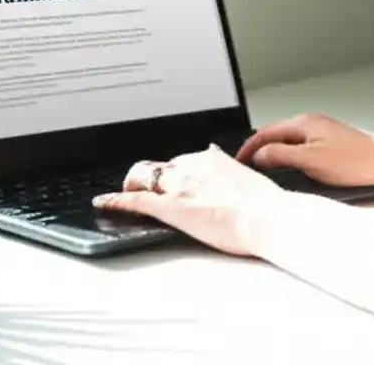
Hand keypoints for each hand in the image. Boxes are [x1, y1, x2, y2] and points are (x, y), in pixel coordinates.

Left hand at [91, 144, 285, 256]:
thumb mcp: (248, 177)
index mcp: (212, 159)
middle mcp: (191, 167)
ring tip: (125, 189)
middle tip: (143, 183)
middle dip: (149, 173)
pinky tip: (104, 202)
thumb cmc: (266, 205)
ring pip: (143, 176)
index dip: (173, 168)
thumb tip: (221, 157)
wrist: (268, 217)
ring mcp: (178, 187)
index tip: (171, 173)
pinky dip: (115, 199)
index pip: (183, 159)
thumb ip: (228, 168)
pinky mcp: (170, 207)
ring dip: (132, 182)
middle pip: (159, 165)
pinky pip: (134, 200)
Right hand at [235, 113, 373, 187]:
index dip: (249, 147)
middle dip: (260, 150)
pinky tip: (292, 170)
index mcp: (304, 123)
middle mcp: (312, 123)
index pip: (266, 132)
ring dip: (275, 155)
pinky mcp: (331, 143)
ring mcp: (322, 132)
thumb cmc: (356, 161)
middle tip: (248, 168)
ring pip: (289, 142)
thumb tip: (260, 155)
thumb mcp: (311, 160)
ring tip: (266, 171)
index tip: (239, 161)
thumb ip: (281, 155)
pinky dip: (290, 157)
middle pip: (276, 135)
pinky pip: (301, 147)